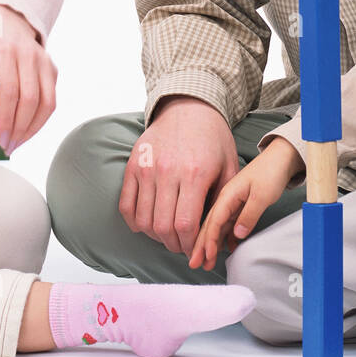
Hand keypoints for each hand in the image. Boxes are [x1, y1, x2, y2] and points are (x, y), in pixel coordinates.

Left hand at [0, 5, 57, 154]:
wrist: (9, 20)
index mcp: (4, 53)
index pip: (10, 92)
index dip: (6, 120)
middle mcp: (28, 56)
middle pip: (31, 100)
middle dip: (20, 129)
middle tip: (8, 146)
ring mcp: (44, 62)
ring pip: (47, 103)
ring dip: (33, 128)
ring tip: (18, 142)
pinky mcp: (52, 69)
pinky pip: (51, 100)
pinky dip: (41, 119)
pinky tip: (27, 128)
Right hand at [119, 96, 239, 255]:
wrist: (189, 107)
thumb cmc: (213, 139)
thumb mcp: (230, 167)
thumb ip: (225, 202)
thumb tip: (221, 238)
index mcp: (195, 174)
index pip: (185, 225)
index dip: (189, 245)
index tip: (194, 249)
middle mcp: (167, 171)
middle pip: (163, 227)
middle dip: (173, 245)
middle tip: (181, 246)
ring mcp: (146, 168)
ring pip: (143, 220)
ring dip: (154, 236)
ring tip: (166, 236)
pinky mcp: (133, 165)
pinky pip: (126, 205)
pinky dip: (134, 222)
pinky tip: (147, 224)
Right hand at [188, 137, 301, 270]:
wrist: (280, 157)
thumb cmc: (271, 172)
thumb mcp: (262, 195)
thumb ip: (249, 215)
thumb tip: (237, 235)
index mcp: (228, 195)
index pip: (214, 221)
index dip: (208, 240)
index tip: (205, 256)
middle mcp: (226, 200)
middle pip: (210, 225)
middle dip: (201, 246)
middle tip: (195, 264)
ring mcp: (231, 203)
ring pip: (217, 227)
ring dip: (211, 244)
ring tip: (206, 262)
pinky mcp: (238, 205)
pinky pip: (228, 224)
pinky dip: (225, 237)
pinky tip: (226, 249)